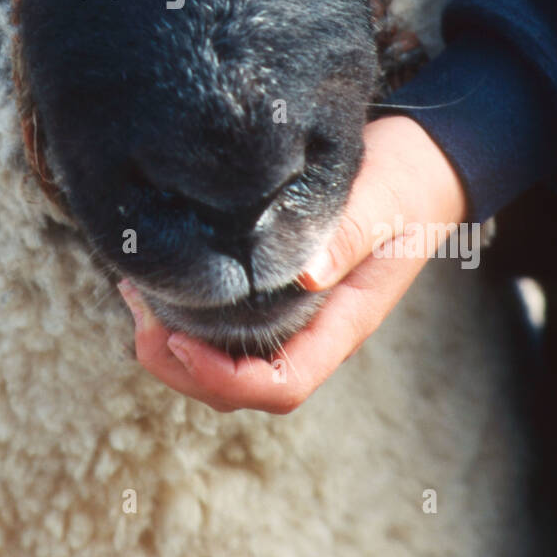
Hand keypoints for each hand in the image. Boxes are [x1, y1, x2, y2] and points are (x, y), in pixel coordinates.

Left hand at [118, 115, 466, 412]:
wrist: (421, 165)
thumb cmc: (404, 182)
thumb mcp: (381, 201)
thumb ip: (347, 235)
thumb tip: (304, 276)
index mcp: (343, 322)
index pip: (282, 385)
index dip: (223, 378)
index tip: (178, 337)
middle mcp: (314, 332)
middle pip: (241, 391)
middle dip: (181, 368)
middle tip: (138, 312)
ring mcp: (294, 318)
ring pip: (226, 368)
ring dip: (174, 347)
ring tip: (135, 295)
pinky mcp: (275, 294)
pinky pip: (224, 331)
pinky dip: (183, 318)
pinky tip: (155, 281)